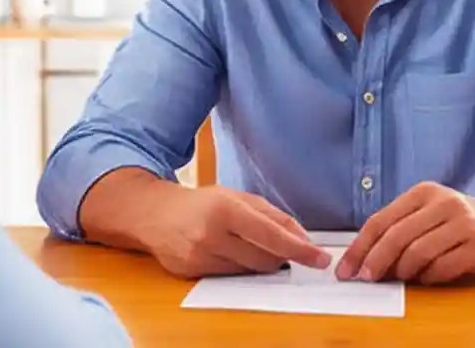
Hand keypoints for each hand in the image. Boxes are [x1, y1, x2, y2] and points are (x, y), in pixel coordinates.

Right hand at [143, 185, 331, 278]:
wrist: (154, 214)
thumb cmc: (201, 203)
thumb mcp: (237, 197)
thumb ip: (272, 215)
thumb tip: (302, 238)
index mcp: (226, 209)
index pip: (271, 235)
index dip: (300, 249)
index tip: (320, 259)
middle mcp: (211, 234)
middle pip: (263, 259)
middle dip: (281, 257)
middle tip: (285, 250)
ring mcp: (200, 256)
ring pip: (248, 271)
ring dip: (260, 263)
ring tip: (249, 246)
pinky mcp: (192, 273)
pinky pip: (230, 278)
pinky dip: (238, 269)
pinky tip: (229, 253)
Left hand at [336, 182, 474, 284]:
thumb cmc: (457, 223)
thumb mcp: (427, 213)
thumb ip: (398, 229)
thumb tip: (363, 259)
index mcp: (424, 192)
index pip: (381, 220)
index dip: (360, 247)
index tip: (346, 268)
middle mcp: (445, 204)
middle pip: (396, 237)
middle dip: (375, 262)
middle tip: (366, 279)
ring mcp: (464, 224)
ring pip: (418, 253)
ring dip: (403, 271)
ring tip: (402, 276)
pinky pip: (442, 268)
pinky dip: (428, 278)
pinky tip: (427, 277)